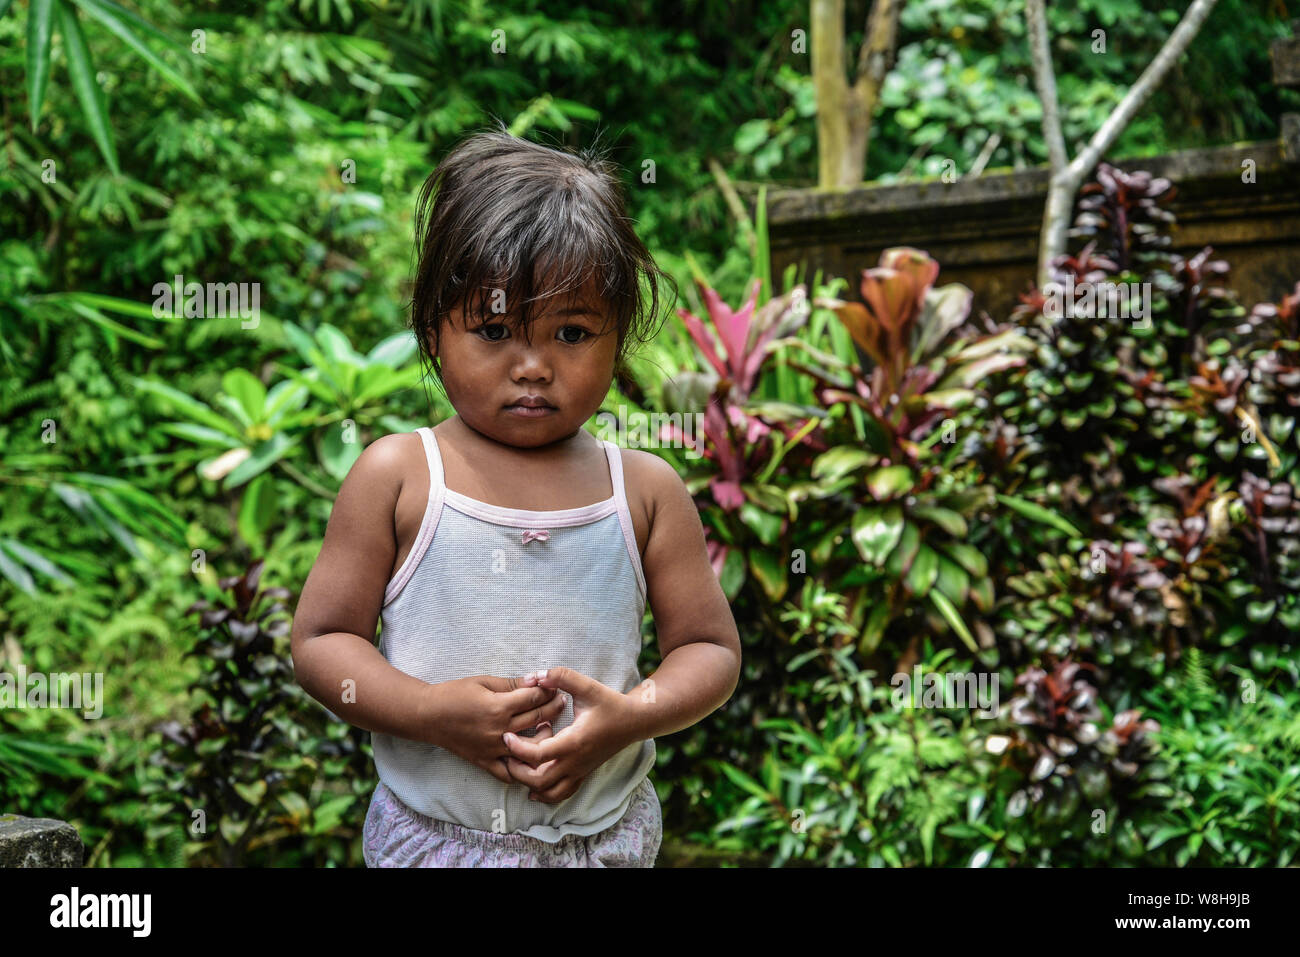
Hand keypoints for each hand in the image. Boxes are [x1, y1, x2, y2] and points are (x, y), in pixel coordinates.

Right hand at [426, 674, 566, 786]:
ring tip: (549, 725)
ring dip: (544, 735)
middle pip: (537, 718)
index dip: (548, 689)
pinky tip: (532, 758)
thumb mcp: (483, 682)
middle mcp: (500, 730)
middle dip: (553, 707)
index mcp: (498, 707)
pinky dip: (522, 768)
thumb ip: (511, 684)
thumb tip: (535, 680)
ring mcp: (493, 749)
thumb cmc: (454, 694)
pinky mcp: (485, 762)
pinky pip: (509, 773)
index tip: (555, 685)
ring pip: (530, 747)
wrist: (428, 716)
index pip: (534, 697)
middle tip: (561, 701)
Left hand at [500, 666, 639, 803]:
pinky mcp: (582, 774)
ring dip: (528, 784)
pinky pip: (560, 794)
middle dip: (517, 771)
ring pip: (547, 792)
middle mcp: (575, 762)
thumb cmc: (610, 703)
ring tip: (518, 766)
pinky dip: (543, 793)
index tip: (506, 735)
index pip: (538, 755)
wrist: (634, 721)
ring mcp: (579, 771)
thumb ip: (561, 677)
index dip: (517, 748)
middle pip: (537, 781)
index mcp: (574, 742)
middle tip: (507, 753)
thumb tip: (536, 676)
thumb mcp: (587, 686)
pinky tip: (533, 786)